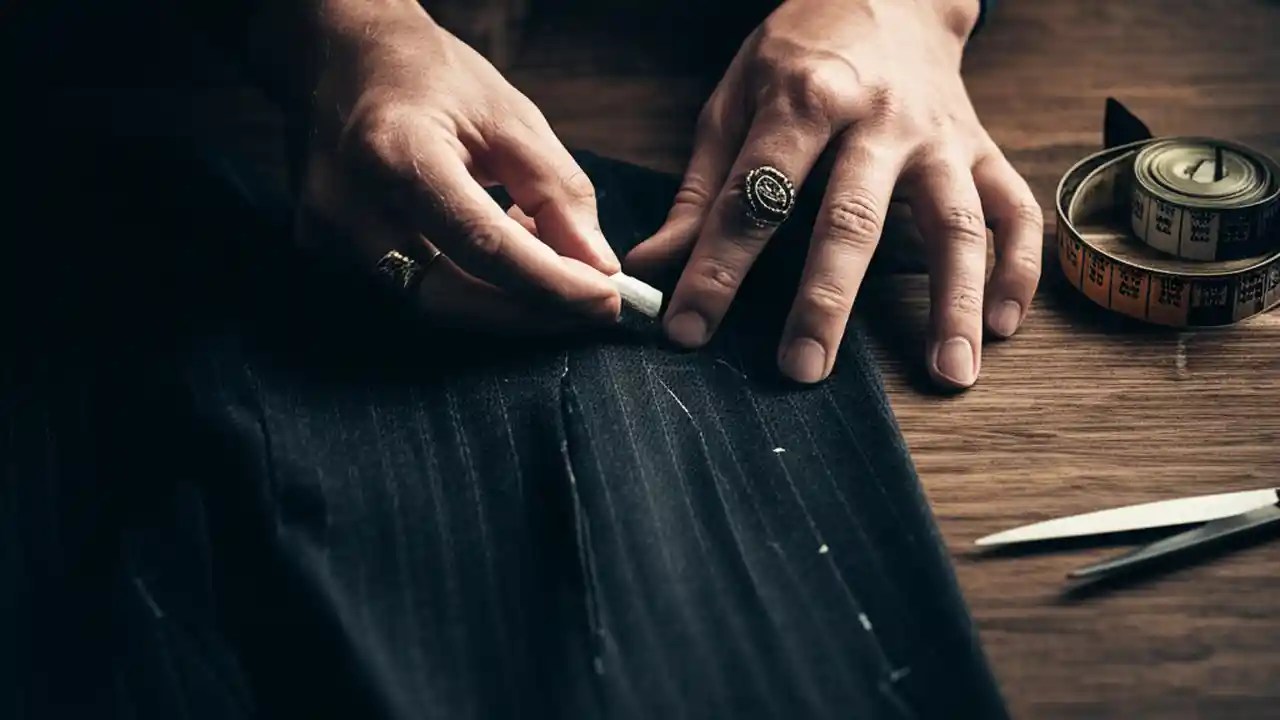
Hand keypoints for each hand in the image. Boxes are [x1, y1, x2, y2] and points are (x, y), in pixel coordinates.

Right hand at [295, 2, 620, 331]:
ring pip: (433, 305)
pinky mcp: (327, 253)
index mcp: (397, 154)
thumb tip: (597, 268)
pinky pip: (412, 292)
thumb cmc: (430, 78)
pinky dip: (471, 289)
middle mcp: (351, 206)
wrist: (345, 57)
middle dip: (531, 311)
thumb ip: (558, 194)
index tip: (606, 300)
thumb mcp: (510, 118)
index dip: (550, 284)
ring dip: (505, 303)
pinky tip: (505, 262)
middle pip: (451, 296)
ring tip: (552, 269)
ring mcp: (329, 236)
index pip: (482, 245)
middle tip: (590, 307)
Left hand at [626, 0, 1041, 387]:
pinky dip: (1018, 269)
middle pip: (852, 218)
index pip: (753, 199)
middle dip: (826, 299)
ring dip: (953, 301)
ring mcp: (940, 136)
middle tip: (804, 369)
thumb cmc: (799, 54)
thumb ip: (700, 191)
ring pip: (953, 222)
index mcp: (803, 100)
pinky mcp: (983, 148)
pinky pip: (1014, 210)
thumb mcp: (734, 101)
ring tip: (948, 374)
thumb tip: (652, 266)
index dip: (716, 268)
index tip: (688, 329)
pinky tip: (1003, 326)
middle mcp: (878, 119)